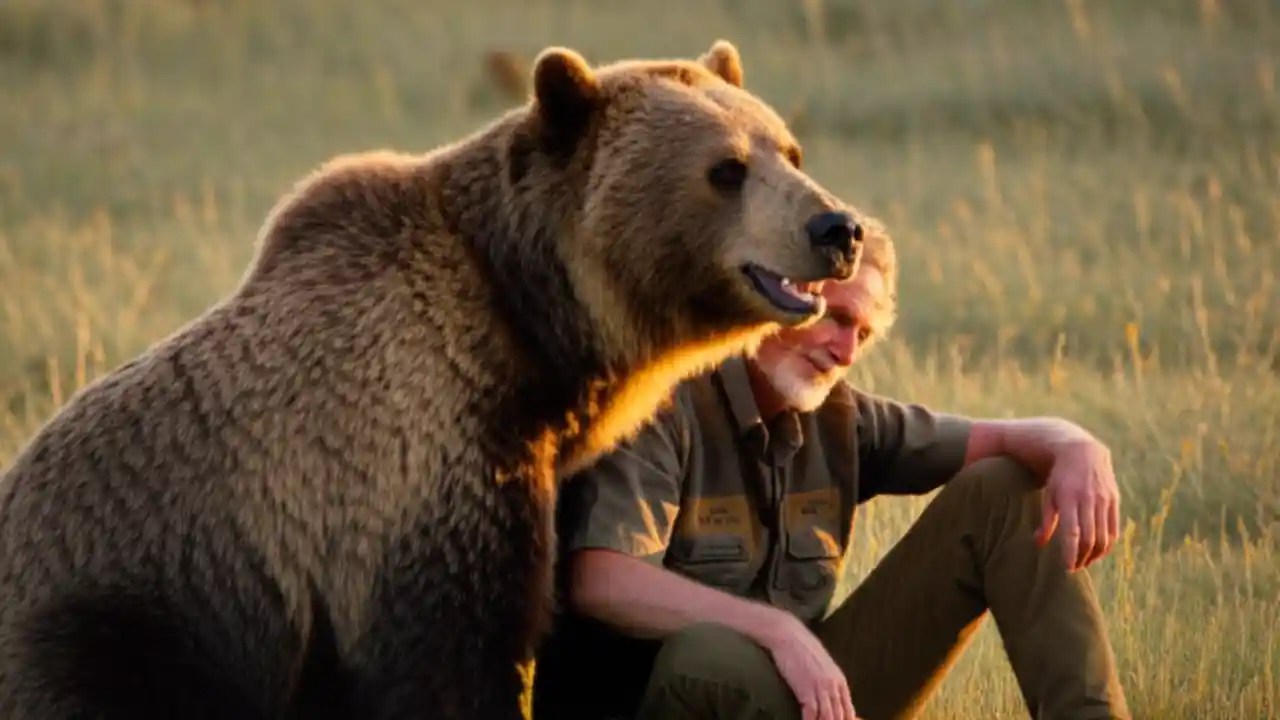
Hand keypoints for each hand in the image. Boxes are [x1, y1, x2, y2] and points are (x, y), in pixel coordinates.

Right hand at [761, 611, 858, 719]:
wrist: (788, 635)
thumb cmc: (801, 648)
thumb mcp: (822, 665)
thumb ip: (829, 680)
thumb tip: (829, 695)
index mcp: (840, 681)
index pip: (849, 710)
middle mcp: (833, 685)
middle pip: (840, 716)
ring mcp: (820, 687)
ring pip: (828, 718)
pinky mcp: (806, 689)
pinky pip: (811, 714)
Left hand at [1033, 427, 1120, 571]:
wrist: (1082, 451)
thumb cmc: (1059, 477)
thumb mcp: (1049, 495)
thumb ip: (1046, 521)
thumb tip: (1039, 545)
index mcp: (1069, 498)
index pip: (1072, 532)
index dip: (1070, 553)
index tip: (1067, 568)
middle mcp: (1089, 499)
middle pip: (1090, 538)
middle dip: (1082, 558)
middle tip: (1074, 569)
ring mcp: (1104, 500)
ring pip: (1104, 536)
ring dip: (1095, 554)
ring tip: (1084, 562)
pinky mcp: (1115, 499)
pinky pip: (1114, 529)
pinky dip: (1108, 544)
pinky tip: (1098, 552)